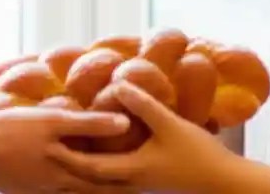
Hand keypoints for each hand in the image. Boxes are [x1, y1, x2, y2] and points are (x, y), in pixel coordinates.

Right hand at [0, 106, 139, 192]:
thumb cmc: (10, 130)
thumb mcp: (51, 121)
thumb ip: (89, 124)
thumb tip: (125, 123)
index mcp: (68, 168)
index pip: (109, 178)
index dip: (132, 179)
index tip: (152, 178)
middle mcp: (59, 184)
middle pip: (97, 191)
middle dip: (119, 190)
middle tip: (141, 188)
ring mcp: (43, 189)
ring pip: (79, 193)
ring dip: (97, 191)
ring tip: (115, 189)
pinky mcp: (28, 190)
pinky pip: (59, 193)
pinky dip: (74, 191)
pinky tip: (76, 185)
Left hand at [46, 83, 240, 193]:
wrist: (224, 184)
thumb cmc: (198, 155)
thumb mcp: (169, 125)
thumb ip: (143, 104)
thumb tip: (117, 84)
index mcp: (130, 171)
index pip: (88, 167)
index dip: (65, 155)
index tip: (45, 144)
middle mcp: (131, 182)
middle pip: (89, 178)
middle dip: (68, 165)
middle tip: (47, 150)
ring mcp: (141, 185)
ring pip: (103, 180)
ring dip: (85, 168)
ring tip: (68, 153)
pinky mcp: (151, 183)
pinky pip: (118, 178)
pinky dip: (104, 168)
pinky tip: (104, 157)